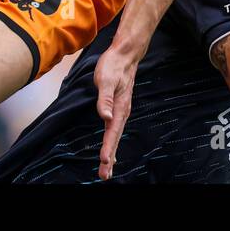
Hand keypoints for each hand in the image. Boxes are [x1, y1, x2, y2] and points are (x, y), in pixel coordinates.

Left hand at [93, 44, 139, 179]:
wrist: (125, 55)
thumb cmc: (114, 65)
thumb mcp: (106, 79)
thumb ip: (105, 98)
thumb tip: (104, 116)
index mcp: (120, 107)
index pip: (113, 131)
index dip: (109, 147)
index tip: (105, 161)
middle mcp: (122, 112)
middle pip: (115, 138)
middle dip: (111, 158)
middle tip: (104, 175)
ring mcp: (121, 111)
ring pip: (116, 136)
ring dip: (112, 153)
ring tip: (107, 169)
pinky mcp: (118, 108)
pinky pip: (115, 130)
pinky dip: (112, 142)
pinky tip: (111, 149)